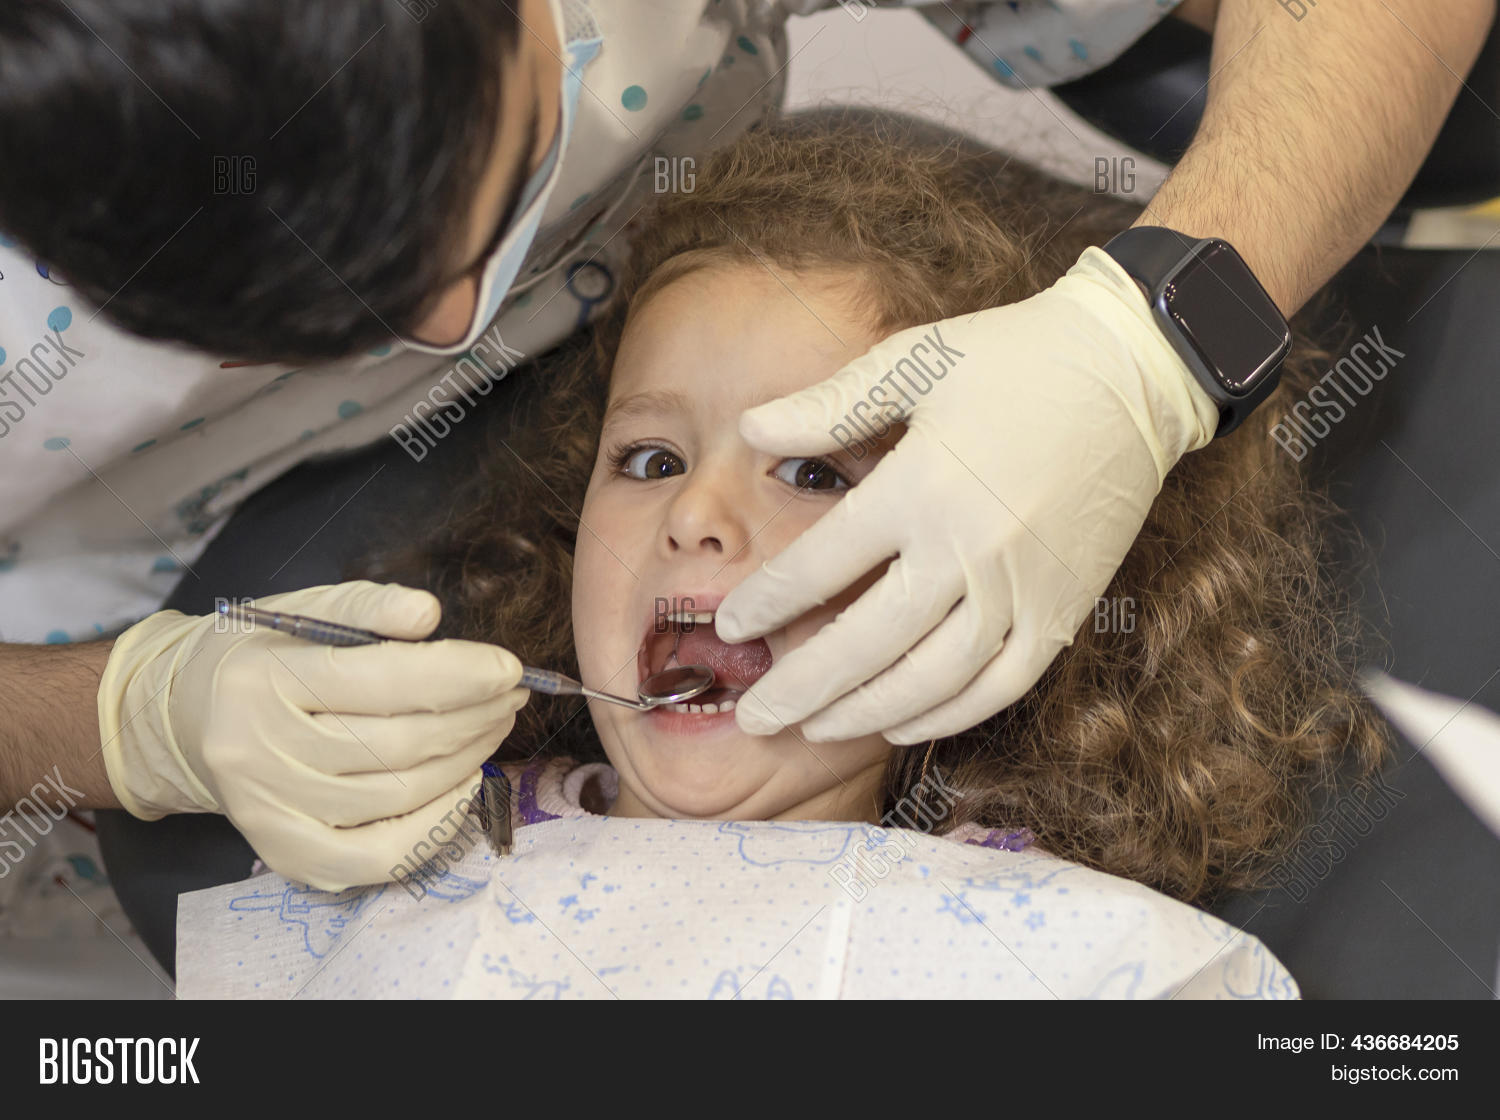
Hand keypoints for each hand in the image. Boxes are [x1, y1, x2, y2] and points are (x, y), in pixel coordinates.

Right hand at [97, 581, 526, 889]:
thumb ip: (365, 606)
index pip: (378, 681)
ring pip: (397, 796)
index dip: (456, 675)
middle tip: (511, 695)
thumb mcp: (302, 611)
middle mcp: (260, 752)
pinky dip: (434, 825)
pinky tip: (464, 786)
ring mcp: (271, 812)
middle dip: (473, 718)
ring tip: (494, 725)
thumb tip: (427, 614)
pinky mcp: (286, 853)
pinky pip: (378, 855)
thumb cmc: (261, 656)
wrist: (186, 719)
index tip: (509, 667)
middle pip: (396, 745)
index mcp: (262, 680)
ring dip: (465, 761)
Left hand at [714, 246, 1220, 743]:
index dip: (769, 602)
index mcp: (922, 486)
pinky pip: (999, 686)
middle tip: (753, 717)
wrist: (1132, 370)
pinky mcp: (1064, 610)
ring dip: (864, 714)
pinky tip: (900, 725)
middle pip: (867, 643)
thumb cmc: (1013, 357)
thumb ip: (828, 405)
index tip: (729, 627)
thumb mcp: (915, 359)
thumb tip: (749, 429)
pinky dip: (946, 715)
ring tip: (812, 730)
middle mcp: (970, 550)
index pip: (822, 564)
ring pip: (931, 681)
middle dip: (800, 688)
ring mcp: (1023, 589)